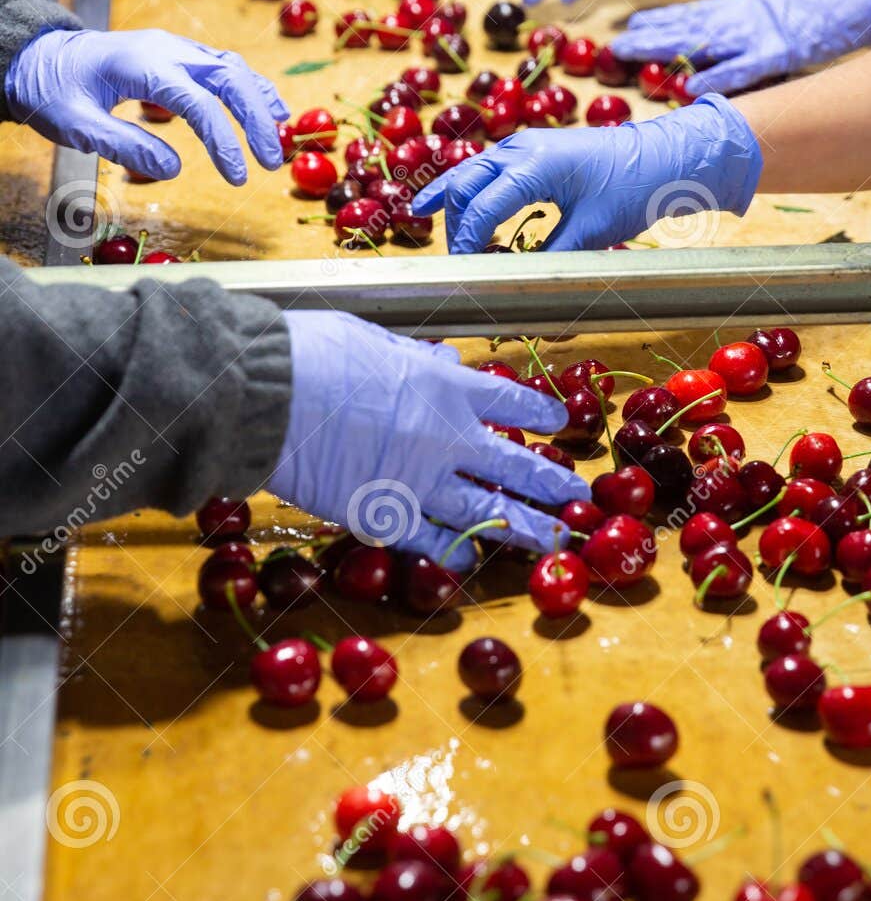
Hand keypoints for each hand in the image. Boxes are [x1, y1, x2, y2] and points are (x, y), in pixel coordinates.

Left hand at [4, 29, 287, 183]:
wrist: (39, 56)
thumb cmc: (52, 92)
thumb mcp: (75, 126)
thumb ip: (123, 146)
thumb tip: (174, 169)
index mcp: (141, 64)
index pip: (198, 102)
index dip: (223, 141)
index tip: (237, 177)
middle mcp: (165, 50)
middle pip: (228, 77)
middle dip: (256, 120)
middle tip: (271, 162)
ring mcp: (174, 48)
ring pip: (231, 67)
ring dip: (260, 101)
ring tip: (280, 136)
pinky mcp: (177, 55)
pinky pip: (223, 67)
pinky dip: (250, 88)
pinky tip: (270, 108)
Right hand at [269, 313, 589, 571]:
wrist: (265, 396)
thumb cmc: (311, 354)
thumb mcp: (373, 340)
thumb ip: (415, 360)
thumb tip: (444, 362)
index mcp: (444, 387)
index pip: (510, 404)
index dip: (539, 413)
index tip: (558, 421)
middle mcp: (445, 438)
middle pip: (513, 466)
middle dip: (549, 482)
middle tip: (575, 495)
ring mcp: (418, 484)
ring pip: (487, 512)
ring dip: (525, 527)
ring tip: (553, 539)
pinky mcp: (384, 518)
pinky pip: (432, 542)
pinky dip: (456, 551)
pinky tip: (473, 559)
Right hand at [412, 97, 761, 252]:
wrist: (666, 155)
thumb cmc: (634, 190)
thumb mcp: (592, 234)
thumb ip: (549, 262)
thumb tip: (521, 295)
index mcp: (534, 165)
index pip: (481, 207)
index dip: (466, 243)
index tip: (464, 272)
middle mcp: (520, 148)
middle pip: (465, 186)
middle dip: (454, 225)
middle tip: (454, 263)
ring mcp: (523, 145)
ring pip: (470, 172)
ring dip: (454, 205)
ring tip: (430, 228)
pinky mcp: (530, 149)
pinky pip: (485, 168)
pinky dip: (464, 188)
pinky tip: (439, 201)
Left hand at [615, 0, 870, 94]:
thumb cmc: (830, 9)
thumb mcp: (786, 15)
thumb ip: (757, 35)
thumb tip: (732, 57)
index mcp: (746, 10)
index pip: (696, 14)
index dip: (662, 22)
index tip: (629, 27)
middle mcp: (745, 20)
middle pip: (689, 27)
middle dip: (651, 37)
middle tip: (615, 45)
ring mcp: (760, 35)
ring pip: (703, 42)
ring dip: (665, 49)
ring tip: (629, 54)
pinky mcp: (780, 52)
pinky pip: (743, 68)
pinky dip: (717, 77)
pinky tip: (691, 84)